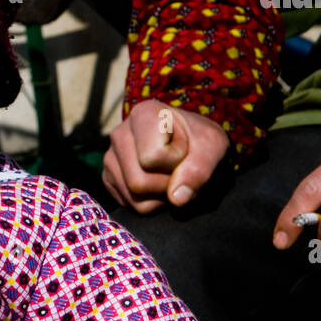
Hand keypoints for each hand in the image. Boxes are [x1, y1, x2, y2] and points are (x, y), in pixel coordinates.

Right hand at [102, 99, 230, 212]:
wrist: (190, 144)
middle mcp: (118, 134)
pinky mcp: (108, 178)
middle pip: (138, 182)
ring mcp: (109, 157)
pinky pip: (127, 205)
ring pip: (133, 197)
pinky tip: (157, 184)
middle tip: (179, 169)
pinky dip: (149, 202)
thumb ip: (200, 168)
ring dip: (160, 197)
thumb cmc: (200, 141)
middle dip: (167, 185)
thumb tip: (176, 199)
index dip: (177, 161)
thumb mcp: (212, 146)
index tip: (184, 148)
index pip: (152, 157)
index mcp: (143, 115)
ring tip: (168, 176)